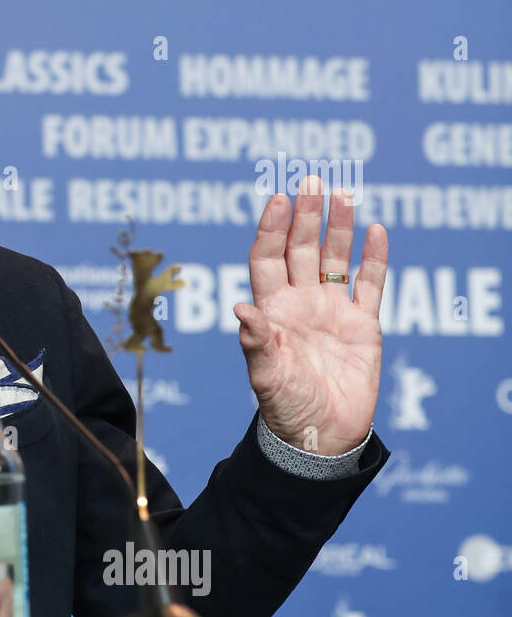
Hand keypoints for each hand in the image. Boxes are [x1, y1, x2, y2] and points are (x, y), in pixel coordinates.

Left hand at [234, 176, 387, 456]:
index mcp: (272, 311)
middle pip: (300, 249)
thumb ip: (256, 343)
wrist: (322, 437)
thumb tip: (240, 308)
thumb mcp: (267, 377)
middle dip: (304, 215)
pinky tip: (377, 230)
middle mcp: (299, 304)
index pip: (267, 259)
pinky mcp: (363, 325)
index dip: (271, 228)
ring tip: (343, 193)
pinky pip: (369, 285)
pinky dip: (374, 258)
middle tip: (312, 179)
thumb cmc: (286, 409)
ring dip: (337, 227)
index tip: (278, 198)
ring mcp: (331, 311)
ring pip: (334, 259)